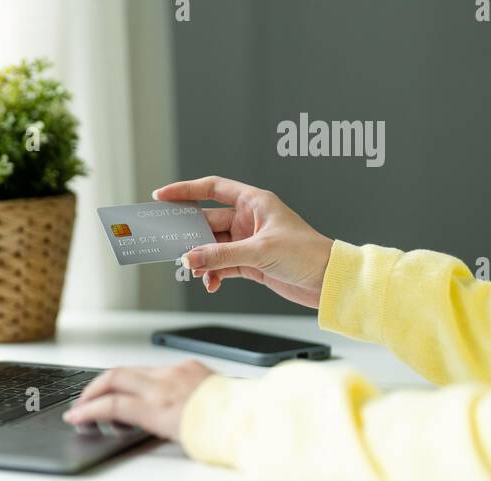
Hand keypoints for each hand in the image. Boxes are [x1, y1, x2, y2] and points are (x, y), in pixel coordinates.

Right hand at [62, 360, 213, 440]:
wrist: (251, 418)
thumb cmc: (218, 435)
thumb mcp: (174, 439)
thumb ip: (148, 424)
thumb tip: (126, 421)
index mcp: (161, 409)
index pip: (112, 405)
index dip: (87, 411)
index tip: (75, 417)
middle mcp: (165, 386)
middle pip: (114, 377)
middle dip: (92, 389)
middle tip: (83, 401)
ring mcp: (176, 372)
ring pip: (133, 370)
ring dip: (115, 382)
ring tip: (108, 396)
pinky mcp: (188, 365)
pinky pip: (156, 368)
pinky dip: (143, 378)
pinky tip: (144, 390)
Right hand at [154, 176, 334, 308]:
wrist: (328, 281)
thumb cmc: (307, 254)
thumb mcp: (260, 251)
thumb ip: (221, 255)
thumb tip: (190, 258)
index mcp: (254, 202)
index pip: (212, 188)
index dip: (185, 190)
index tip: (162, 196)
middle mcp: (248, 219)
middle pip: (207, 220)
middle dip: (189, 234)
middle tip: (168, 242)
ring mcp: (247, 241)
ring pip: (211, 246)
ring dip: (201, 258)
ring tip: (193, 269)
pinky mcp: (249, 262)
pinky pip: (220, 264)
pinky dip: (213, 273)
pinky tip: (211, 283)